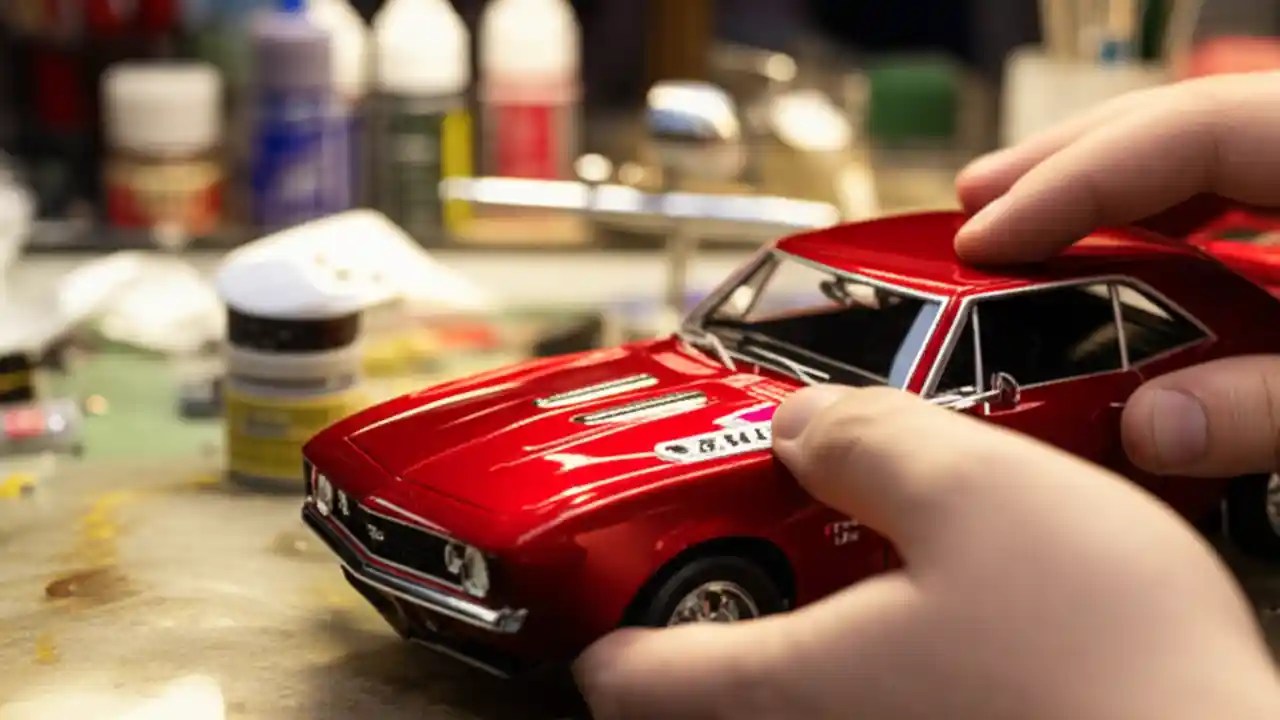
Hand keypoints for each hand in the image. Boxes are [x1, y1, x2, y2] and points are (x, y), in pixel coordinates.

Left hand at [573, 386, 1279, 718]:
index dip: (598, 602)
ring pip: (786, 693)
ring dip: (788, 613)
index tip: (616, 544)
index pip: (615, 676)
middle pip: (692, 688)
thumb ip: (868, 443)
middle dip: (701, 588)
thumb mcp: (982, 495)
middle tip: (741, 514)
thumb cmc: (1119, 673)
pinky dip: (861, 650)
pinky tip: (924, 595)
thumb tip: (800, 426)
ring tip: (842, 536)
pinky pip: (859, 706)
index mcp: (783, 691)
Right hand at [955, 72, 1279, 477]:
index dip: (1073, 181)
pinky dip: (1156, 220)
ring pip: (1196, 156)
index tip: (985, 239)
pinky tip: (1116, 261)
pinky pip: (1229, 193)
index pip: (1189, 130)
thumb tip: (1152, 431)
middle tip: (969, 211)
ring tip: (1018, 226)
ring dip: (1098, 192)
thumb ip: (1271, 409)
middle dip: (1059, 165)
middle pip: (1174, 125)